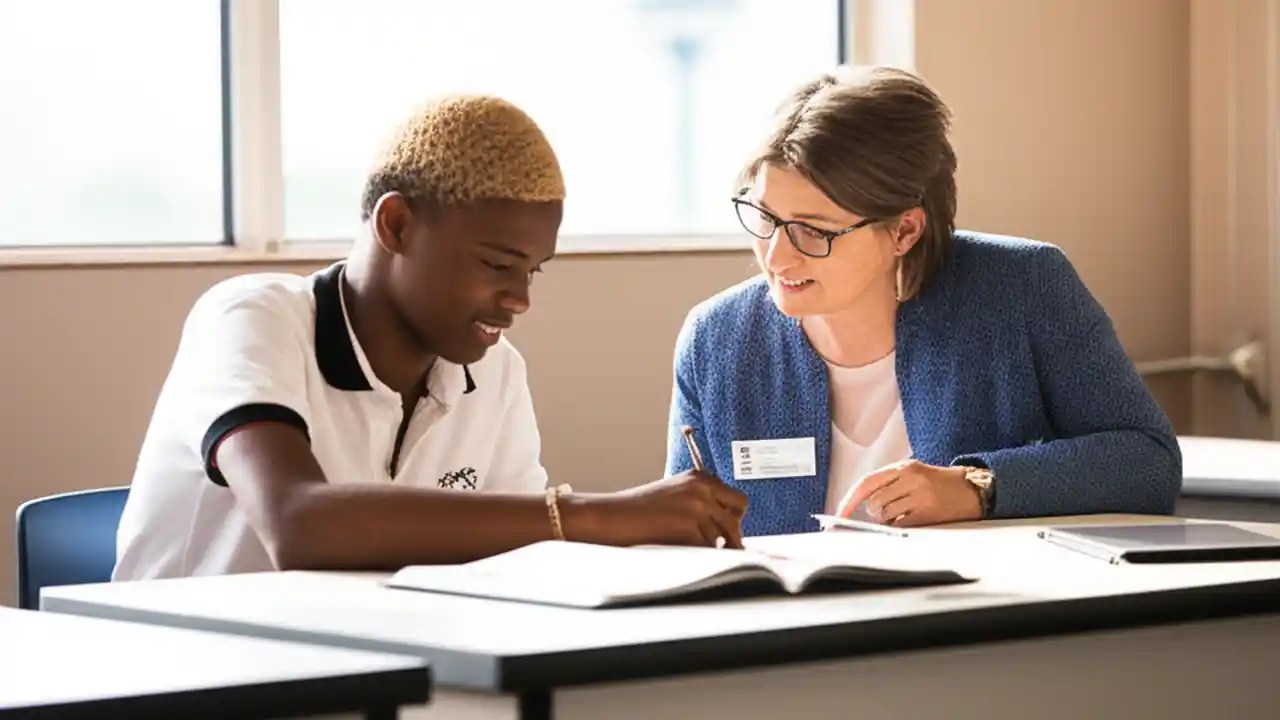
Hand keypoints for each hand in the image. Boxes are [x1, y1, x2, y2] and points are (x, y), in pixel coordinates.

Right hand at [564, 470, 747, 548]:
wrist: (614, 516)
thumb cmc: (640, 510)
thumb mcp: (676, 495)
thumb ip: (702, 503)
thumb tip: (729, 528)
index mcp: (700, 478)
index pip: (738, 500)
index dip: (734, 518)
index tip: (727, 532)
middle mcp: (703, 488)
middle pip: (737, 518)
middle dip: (732, 536)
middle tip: (720, 547)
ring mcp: (697, 506)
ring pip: (723, 538)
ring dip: (711, 547)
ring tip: (688, 546)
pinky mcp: (689, 526)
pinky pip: (707, 549)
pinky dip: (698, 554)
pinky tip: (679, 549)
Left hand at [836, 460, 980, 526]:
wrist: (973, 490)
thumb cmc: (939, 483)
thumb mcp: (914, 473)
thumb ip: (889, 483)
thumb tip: (860, 503)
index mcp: (904, 467)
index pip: (867, 482)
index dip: (850, 499)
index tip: (840, 513)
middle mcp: (911, 479)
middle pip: (874, 502)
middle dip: (876, 512)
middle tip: (890, 509)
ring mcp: (920, 496)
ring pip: (885, 515)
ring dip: (888, 519)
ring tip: (904, 513)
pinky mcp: (928, 513)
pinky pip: (900, 525)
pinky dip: (900, 525)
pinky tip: (911, 519)